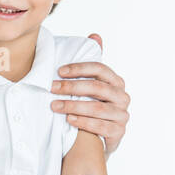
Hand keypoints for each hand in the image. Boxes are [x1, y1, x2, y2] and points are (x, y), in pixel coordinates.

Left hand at [50, 34, 129, 157]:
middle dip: (72, 87)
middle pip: (97, 88)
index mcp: (116, 82)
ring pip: (98, 108)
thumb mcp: (94, 87)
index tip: (59, 71)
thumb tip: (95, 35)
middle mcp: (122, 97)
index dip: (80, 68)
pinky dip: (83, 122)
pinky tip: (68, 119)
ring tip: (54, 105)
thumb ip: (94, 65)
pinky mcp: (118, 133)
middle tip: (52, 88)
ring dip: (73, 105)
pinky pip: (100, 126)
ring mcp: (122, 116)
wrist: (99, 140)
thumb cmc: (94, 108)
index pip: (100, 70)